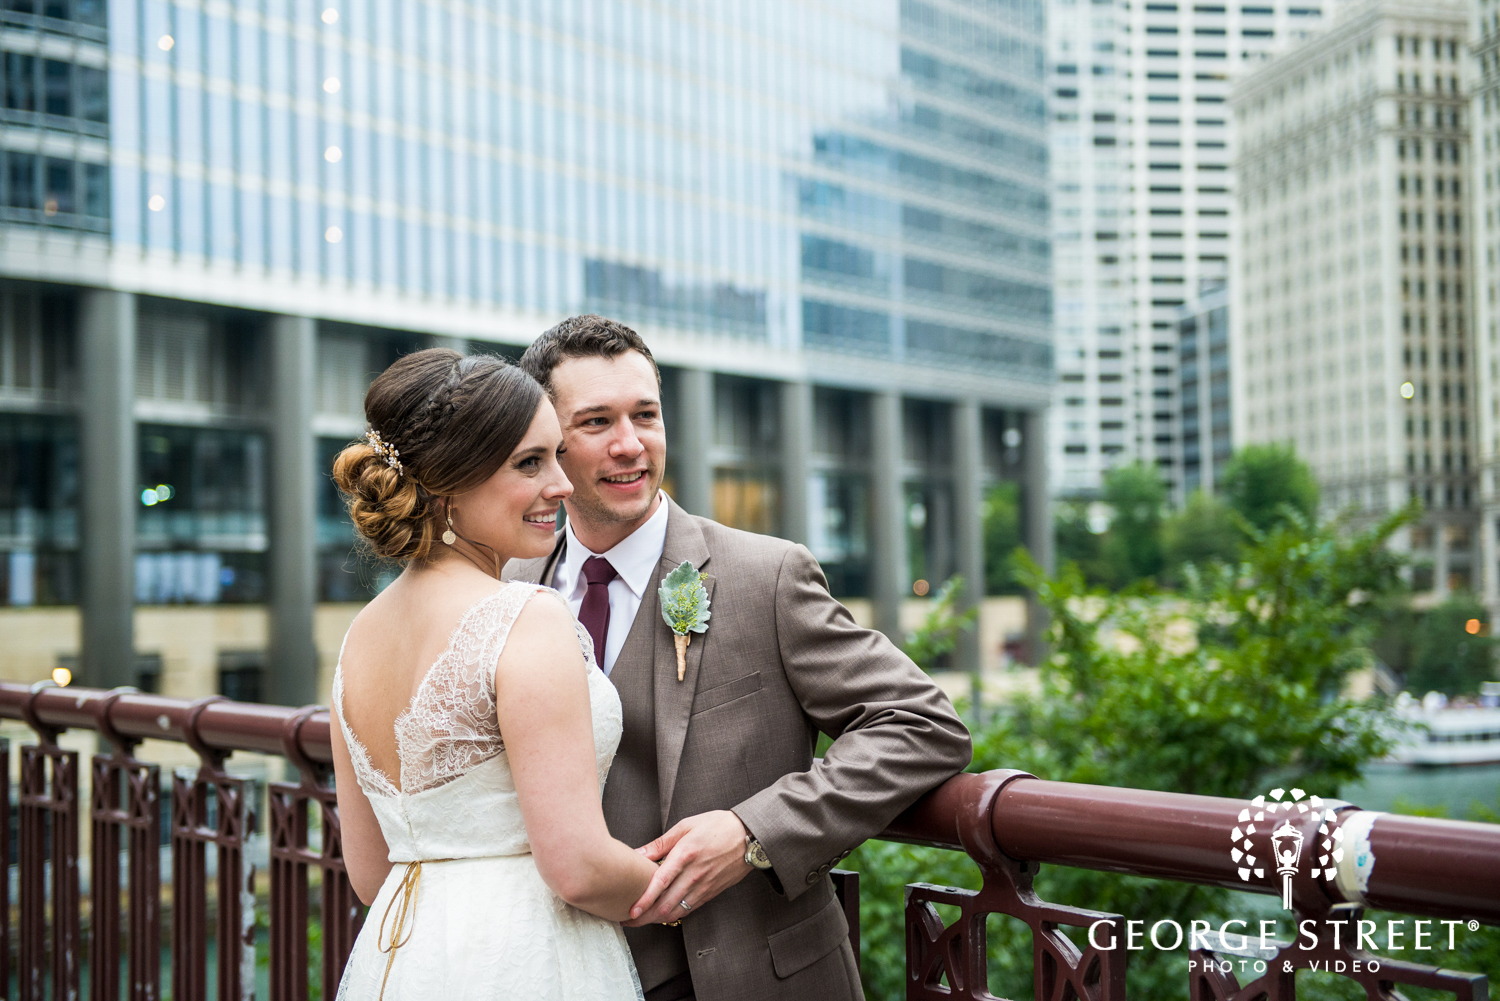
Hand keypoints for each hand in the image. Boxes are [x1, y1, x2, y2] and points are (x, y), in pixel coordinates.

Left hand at [623, 810, 753, 926]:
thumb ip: (660, 843)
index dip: (645, 899)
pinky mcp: (711, 892)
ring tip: (642, 920)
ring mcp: (704, 886)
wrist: (749, 836)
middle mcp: (694, 874)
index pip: (661, 882)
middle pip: (666, 903)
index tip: (631, 911)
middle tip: (628, 920)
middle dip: (645, 916)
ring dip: (657, 919)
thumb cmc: (717, 826)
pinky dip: (674, 914)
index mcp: (686, 854)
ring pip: (677, 910)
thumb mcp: (686, 826)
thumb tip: (638, 853)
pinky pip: (689, 908)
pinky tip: (663, 914)